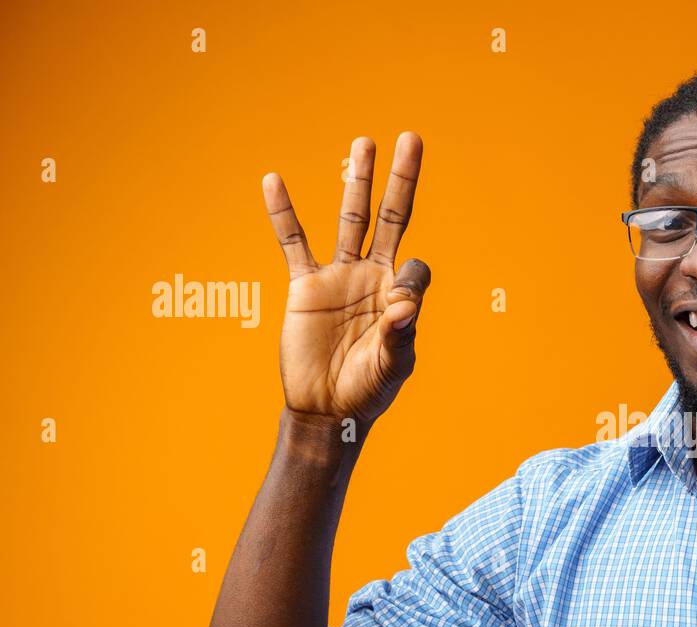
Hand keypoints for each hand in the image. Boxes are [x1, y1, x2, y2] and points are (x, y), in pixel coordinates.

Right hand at [263, 132, 430, 427]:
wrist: (326, 409)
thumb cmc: (367, 390)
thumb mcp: (392, 367)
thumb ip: (400, 336)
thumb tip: (405, 305)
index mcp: (400, 295)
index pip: (415, 267)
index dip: (411, 280)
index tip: (397, 308)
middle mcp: (373, 277)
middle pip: (391, 218)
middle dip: (402, 180)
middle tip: (412, 139)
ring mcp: (339, 276)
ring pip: (350, 218)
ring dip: (356, 181)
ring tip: (364, 143)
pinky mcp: (304, 285)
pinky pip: (292, 242)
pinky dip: (282, 213)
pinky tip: (273, 180)